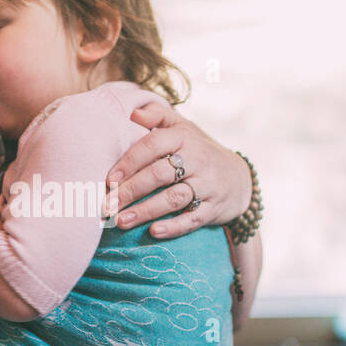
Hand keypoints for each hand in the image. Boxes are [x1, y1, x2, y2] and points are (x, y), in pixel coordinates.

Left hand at [103, 103, 250, 237]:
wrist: (239, 178)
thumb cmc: (198, 150)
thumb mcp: (182, 127)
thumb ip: (157, 116)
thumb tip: (132, 113)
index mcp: (183, 138)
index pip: (153, 145)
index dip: (129, 162)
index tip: (109, 179)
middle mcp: (196, 160)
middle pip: (160, 174)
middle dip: (130, 190)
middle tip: (106, 205)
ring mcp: (207, 185)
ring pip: (174, 198)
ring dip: (145, 211)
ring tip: (121, 221)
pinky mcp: (213, 208)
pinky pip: (193, 219)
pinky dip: (173, 227)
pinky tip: (153, 232)